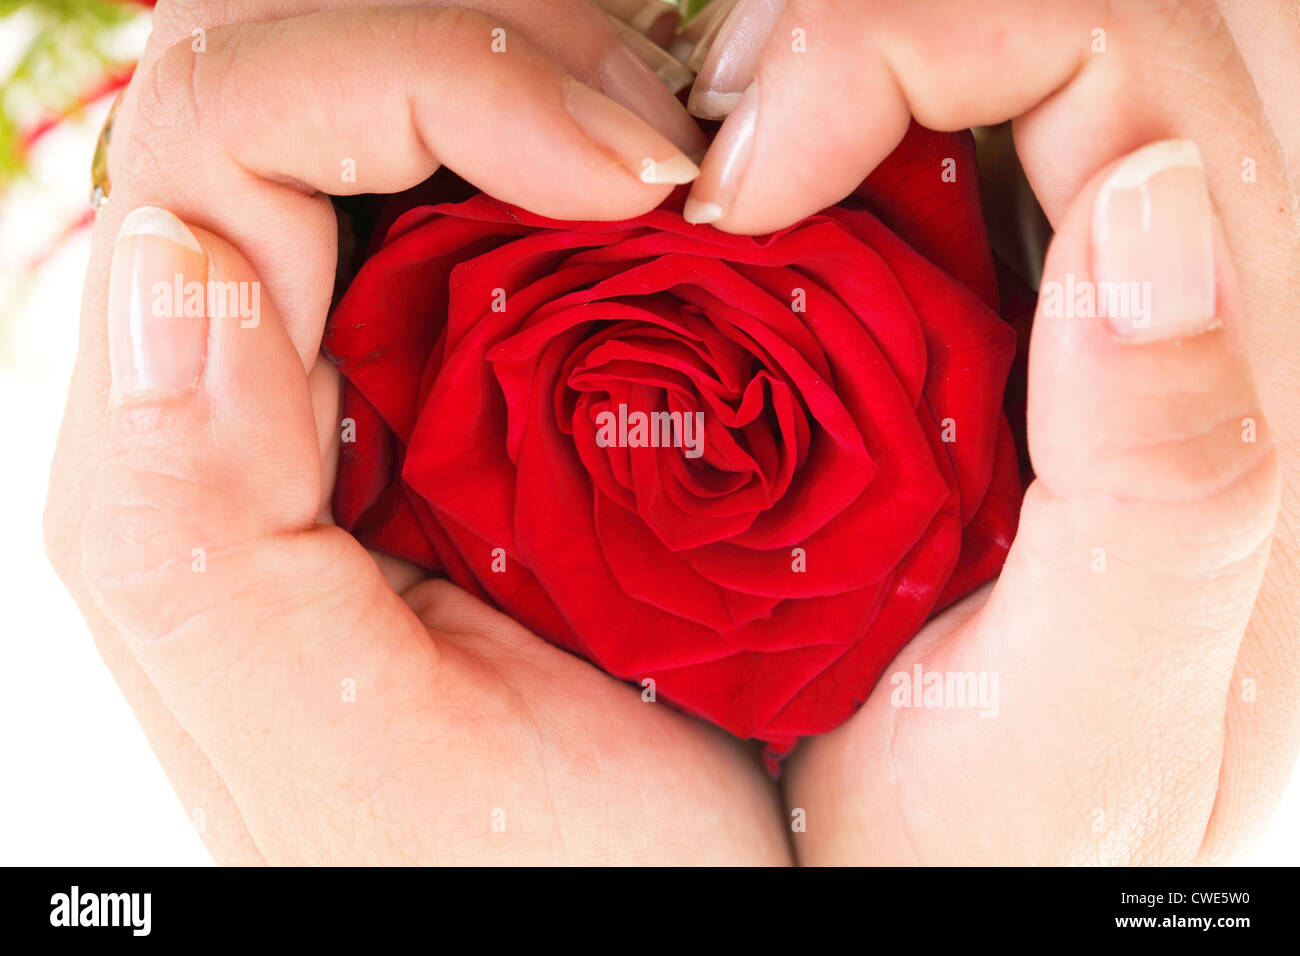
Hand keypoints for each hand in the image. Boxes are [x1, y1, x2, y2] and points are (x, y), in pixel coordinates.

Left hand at [45, 0, 791, 864]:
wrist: (635, 922)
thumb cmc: (526, 872)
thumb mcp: (359, 757)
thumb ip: (192, 531)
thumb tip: (171, 256)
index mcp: (189, 453)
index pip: (226, 128)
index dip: (430, 80)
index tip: (640, 177)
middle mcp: (250, 378)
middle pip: (299, 73)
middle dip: (501, 54)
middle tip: (684, 158)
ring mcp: (363, 361)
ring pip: (396, 103)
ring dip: (552, 86)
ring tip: (701, 177)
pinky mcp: (468, 373)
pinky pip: (490, 186)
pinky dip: (589, 150)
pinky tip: (692, 211)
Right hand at [681, 0, 1297, 862]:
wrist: (982, 891)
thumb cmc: (1004, 839)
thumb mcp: (1078, 717)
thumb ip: (1169, 481)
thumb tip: (1145, 196)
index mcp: (1260, 399)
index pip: (1137, 83)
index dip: (918, 50)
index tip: (741, 175)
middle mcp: (1235, 328)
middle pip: (1112, 36)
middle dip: (894, 29)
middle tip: (730, 133)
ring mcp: (1157, 324)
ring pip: (1084, 75)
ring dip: (906, 60)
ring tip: (756, 142)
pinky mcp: (1079, 349)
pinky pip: (1033, 152)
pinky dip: (909, 126)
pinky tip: (810, 185)